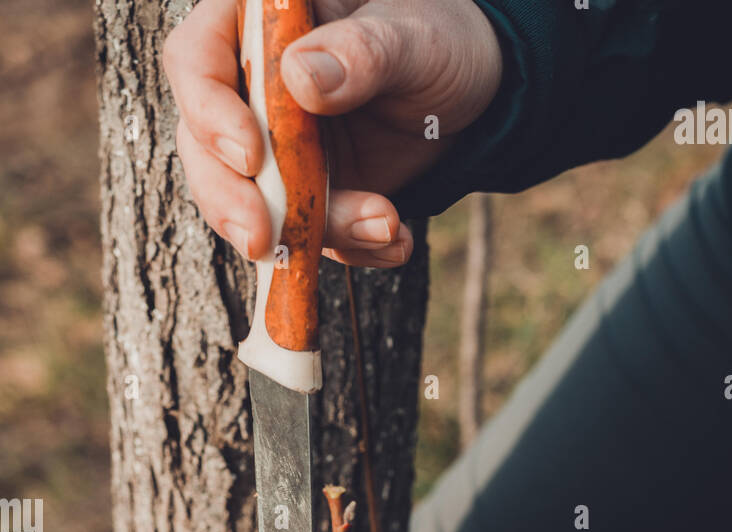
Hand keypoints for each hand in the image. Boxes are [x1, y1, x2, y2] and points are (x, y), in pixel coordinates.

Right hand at [163, 0, 502, 266]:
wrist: (475, 88)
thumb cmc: (437, 36)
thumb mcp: (413, 36)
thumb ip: (360, 53)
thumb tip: (298, 78)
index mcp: (258, 23)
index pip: (197, 63)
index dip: (209, 113)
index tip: (249, 155)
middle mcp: (252, 91)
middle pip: (205, 151)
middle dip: (232, 203)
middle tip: (263, 240)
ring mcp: (276, 152)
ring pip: (253, 207)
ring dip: (311, 232)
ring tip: (384, 225)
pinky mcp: (309, 198)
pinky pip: (312, 237)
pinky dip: (353, 248)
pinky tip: (397, 239)